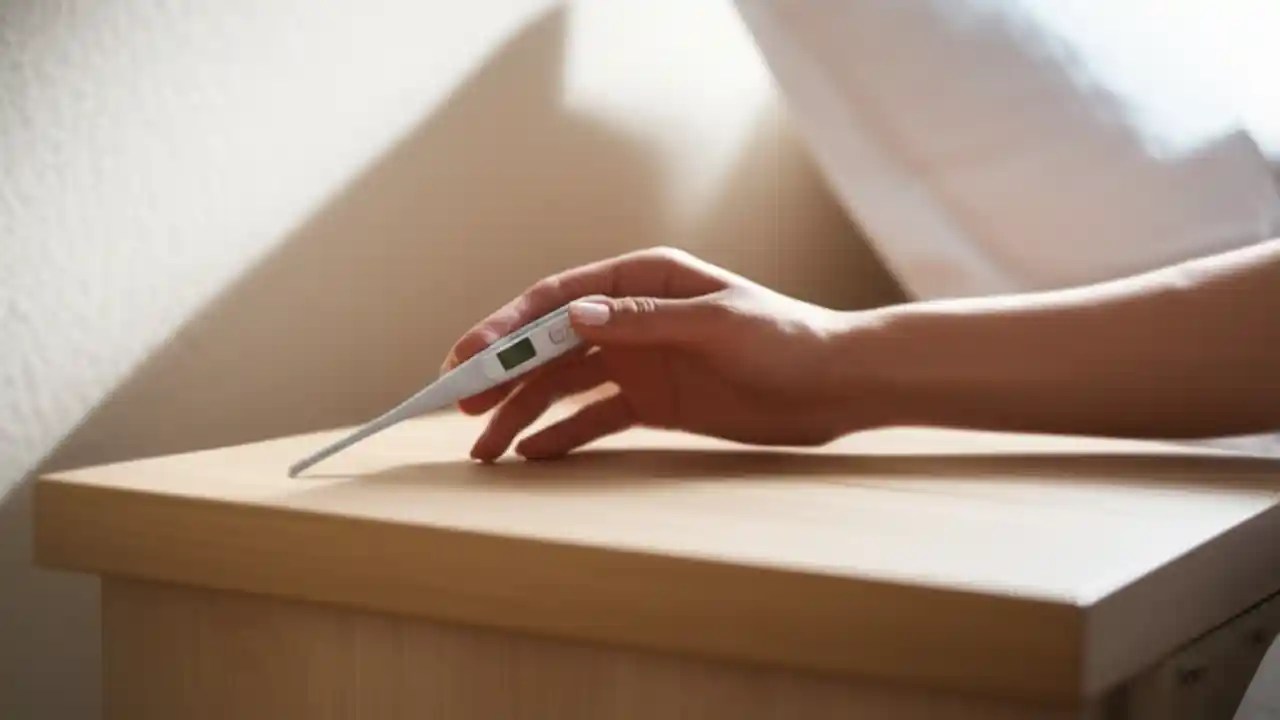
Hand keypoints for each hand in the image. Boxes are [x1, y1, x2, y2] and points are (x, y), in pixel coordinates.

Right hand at [442, 247, 872, 460]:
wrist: (835, 385)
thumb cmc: (787, 338)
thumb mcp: (716, 324)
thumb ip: (644, 322)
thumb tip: (571, 316)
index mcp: (642, 281)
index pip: (558, 301)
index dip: (508, 328)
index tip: (469, 358)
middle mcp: (632, 318)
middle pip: (550, 344)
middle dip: (501, 373)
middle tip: (456, 404)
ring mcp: (640, 361)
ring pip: (565, 385)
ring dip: (523, 412)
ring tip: (484, 449)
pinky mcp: (654, 401)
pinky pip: (595, 417)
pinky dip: (562, 435)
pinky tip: (529, 454)